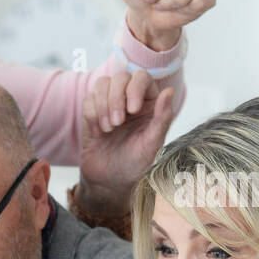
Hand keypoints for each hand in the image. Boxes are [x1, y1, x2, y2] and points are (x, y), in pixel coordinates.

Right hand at [79, 70, 176, 211]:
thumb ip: (162, 118)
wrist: (108, 182)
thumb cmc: (135, 165)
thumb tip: (170, 91)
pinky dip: (92, 114)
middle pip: (120, 77)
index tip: (132, 111)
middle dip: (115, 99)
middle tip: (117, 124)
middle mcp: (130, 100)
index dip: (135, 88)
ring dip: (102, 105)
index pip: (141, 77)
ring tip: (108, 129)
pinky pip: (88, 99)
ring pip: (102, 84)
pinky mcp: (92, 113)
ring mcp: (110, 105)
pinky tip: (98, 132)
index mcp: (149, 104)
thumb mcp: (152, 144)